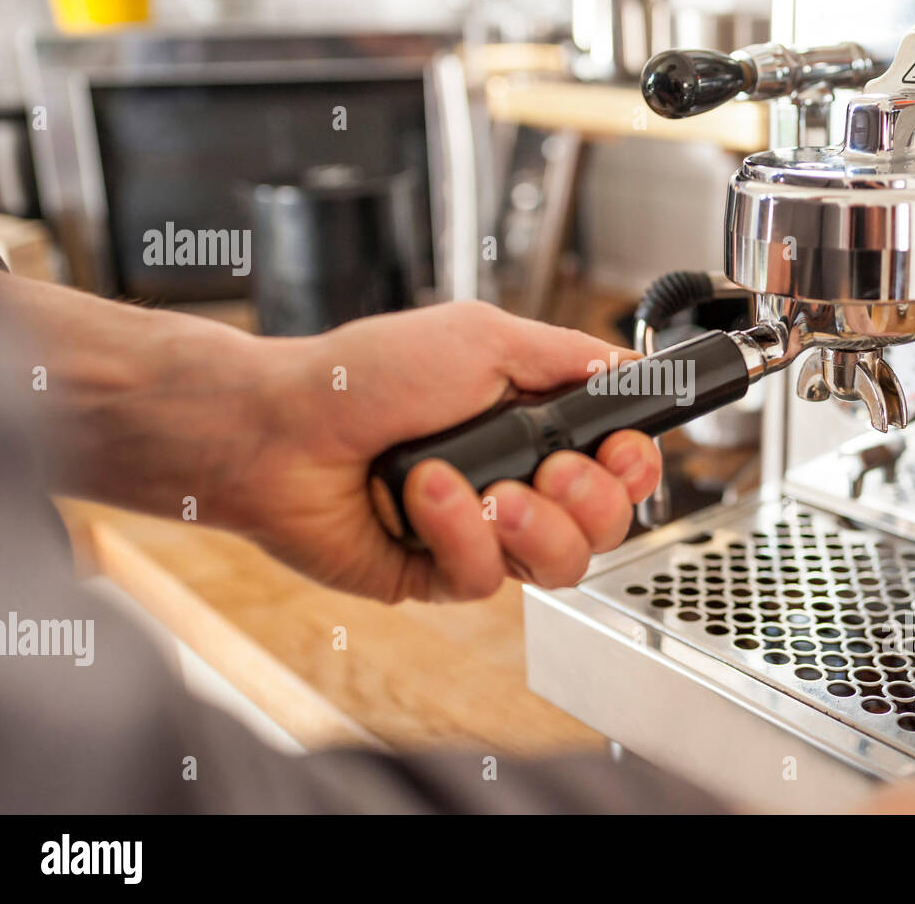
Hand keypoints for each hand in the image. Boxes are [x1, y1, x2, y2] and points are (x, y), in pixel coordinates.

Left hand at [224, 301, 660, 602]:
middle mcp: (514, 481)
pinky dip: (460, 534)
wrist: (280, 429)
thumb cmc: (366, 376)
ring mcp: (479, 531)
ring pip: (561, 565)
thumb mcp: (482, 337)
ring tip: (491, 491)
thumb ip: (567, 355)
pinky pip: (486, 578)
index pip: (619, 466)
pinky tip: (424, 497)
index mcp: (532, 425)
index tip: (622, 451)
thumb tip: (629, 369)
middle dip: (593, 499)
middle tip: (552, 469)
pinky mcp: (438, 573)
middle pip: (605, 524)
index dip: (634, 468)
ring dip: (535, 526)